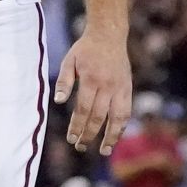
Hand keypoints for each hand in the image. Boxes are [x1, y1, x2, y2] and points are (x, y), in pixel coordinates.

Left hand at [54, 29, 132, 154]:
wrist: (109, 35)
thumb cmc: (85, 49)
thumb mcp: (69, 61)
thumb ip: (64, 82)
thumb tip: (58, 102)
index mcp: (91, 79)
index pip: (83, 109)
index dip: (78, 126)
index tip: (71, 139)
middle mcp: (108, 85)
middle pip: (99, 116)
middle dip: (89, 134)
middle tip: (80, 147)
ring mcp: (120, 88)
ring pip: (118, 118)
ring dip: (111, 136)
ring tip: (104, 151)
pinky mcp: (128, 88)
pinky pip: (127, 111)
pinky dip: (122, 126)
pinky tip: (115, 136)